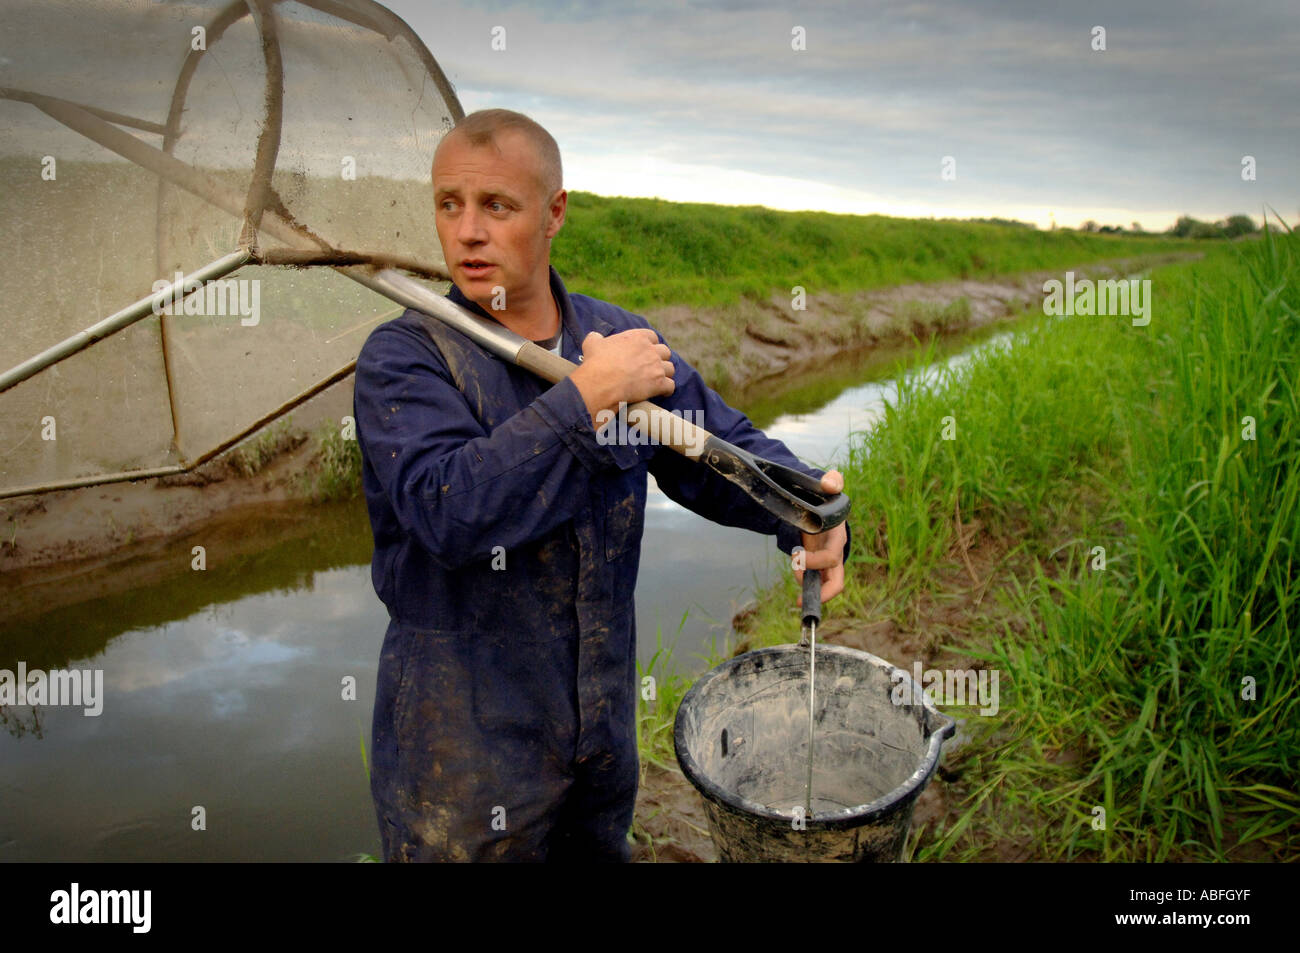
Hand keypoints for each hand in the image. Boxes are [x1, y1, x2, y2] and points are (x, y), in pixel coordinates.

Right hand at [570, 329, 674, 427]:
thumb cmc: (596, 363)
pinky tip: (662, 393)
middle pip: (665, 352)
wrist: (601, 383)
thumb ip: (596, 338)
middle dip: (660, 359)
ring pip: (670, 368)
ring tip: (658, 380)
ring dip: (665, 374)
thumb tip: (595, 336)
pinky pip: (671, 386)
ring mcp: (656, 366)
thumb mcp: (592, 344)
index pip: (652, 336)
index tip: (646, 351)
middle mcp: (650, 350)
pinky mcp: (659, 383)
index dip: (650, 344)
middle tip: (652, 367)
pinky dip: (667, 390)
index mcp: (637, 337)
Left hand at [795, 469, 846, 605]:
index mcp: (838, 537)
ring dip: (809, 590)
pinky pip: (816, 583)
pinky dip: (807, 589)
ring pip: (825, 586)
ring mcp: (827, 561)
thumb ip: (831, 482)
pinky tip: (796, 596)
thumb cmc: (823, 497)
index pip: (832, 558)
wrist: (819, 502)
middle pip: (836, 582)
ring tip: (795, 585)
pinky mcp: (818, 565)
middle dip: (822, 594)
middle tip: (801, 601)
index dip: (816, 562)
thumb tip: (832, 482)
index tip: (796, 555)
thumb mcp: (826, 487)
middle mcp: (835, 552)